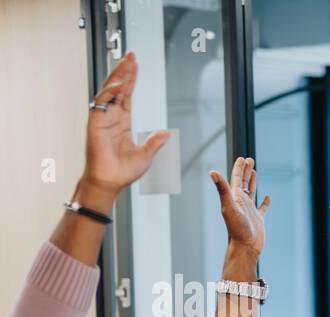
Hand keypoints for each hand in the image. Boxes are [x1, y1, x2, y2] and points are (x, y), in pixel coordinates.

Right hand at [81, 52, 169, 205]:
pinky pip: (101, 103)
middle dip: (124, 71)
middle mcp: (112, 116)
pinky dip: (110, 93)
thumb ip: (155, 142)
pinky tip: (119, 84)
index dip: (132, 79)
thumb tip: (167, 133)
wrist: (110, 181)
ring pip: (109, 91)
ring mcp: (102, 118)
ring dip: (118, 77)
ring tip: (127, 63)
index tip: (135, 65)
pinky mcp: (95, 123)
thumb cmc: (123, 171)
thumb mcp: (146, 155)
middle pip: (118, 87)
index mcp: (123, 121)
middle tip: (131, 55)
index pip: (127, 95)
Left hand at [210, 157, 269, 254]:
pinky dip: (265, 202)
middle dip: (246, 171)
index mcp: (235, 197)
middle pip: (244, 182)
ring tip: (255, 173)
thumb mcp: (229, 206)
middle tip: (250, 160)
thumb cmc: (236, 228)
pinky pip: (262, 208)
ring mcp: (250, 210)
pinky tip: (268, 198)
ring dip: (253, 182)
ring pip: (251, 192)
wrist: (245, 246)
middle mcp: (242, 202)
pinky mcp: (258, 219)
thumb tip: (212, 172)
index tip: (243, 158)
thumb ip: (222, 189)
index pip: (237, 178)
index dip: (239, 168)